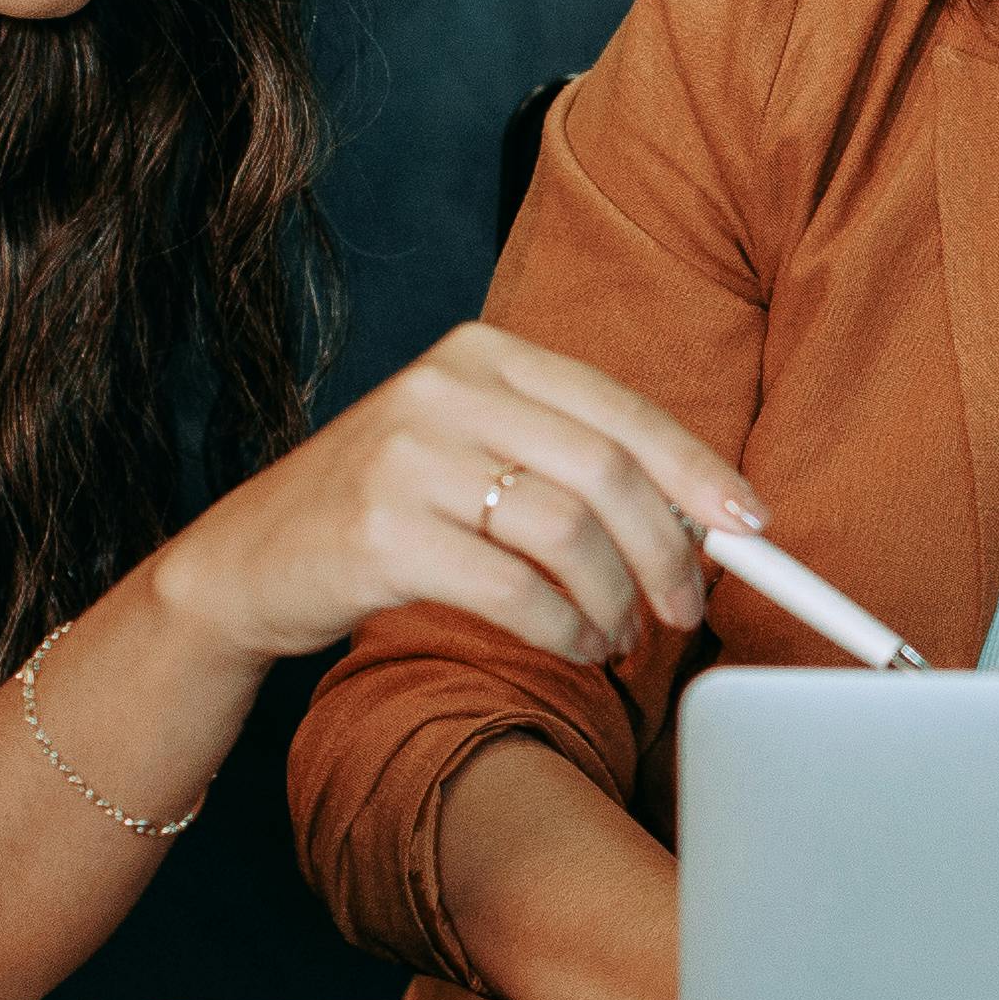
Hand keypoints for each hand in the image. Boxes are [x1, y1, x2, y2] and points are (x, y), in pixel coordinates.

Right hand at [156, 321, 765, 669]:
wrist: (248, 562)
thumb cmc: (389, 511)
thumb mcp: (472, 449)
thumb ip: (570, 459)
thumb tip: (705, 514)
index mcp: (482, 354)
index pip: (621, 408)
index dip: (699, 472)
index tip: (750, 527)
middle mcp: (444, 389)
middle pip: (608, 472)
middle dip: (669, 553)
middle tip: (686, 608)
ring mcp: (407, 457)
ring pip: (569, 535)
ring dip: (616, 601)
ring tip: (617, 635)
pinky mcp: (382, 534)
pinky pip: (517, 591)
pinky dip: (565, 629)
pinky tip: (574, 645)